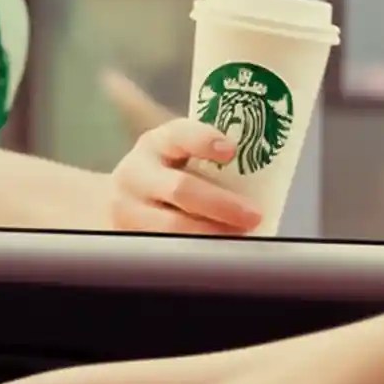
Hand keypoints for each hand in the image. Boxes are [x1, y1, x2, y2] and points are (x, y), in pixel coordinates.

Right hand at [109, 118, 261, 234]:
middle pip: (181, 189)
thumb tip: (259, 170)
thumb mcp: (177, 155)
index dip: (204, 140)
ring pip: (173, 226)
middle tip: (253, 215)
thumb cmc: (166, 172)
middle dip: (221, 204)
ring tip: (239, 234)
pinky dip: (197, 249)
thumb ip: (208, 157)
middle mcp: (135, 173)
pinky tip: (217, 248)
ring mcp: (127, 208)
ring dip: (212, 232)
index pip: (179, 135)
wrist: (124, 199)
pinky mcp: (129, 237)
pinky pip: (167, 247)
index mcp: (155, 143)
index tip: (231, 151)